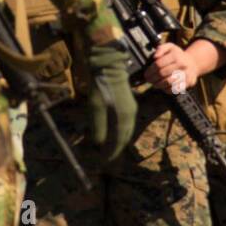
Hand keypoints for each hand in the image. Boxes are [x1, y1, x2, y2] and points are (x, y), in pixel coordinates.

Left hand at [87, 43, 136, 160]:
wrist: (108, 62)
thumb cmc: (100, 83)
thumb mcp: (95, 106)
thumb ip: (98, 127)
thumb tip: (98, 144)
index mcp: (123, 118)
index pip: (117, 142)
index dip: (110, 154)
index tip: (102, 163)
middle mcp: (130, 115)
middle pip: (123, 139)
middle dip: (114, 150)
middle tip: (105, 160)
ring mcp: (130, 109)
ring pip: (125, 132)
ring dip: (116, 142)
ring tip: (108, 150)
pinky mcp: (127, 103)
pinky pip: (124, 124)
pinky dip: (118, 133)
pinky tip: (111, 134)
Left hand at [143, 42, 200, 93]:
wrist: (193, 63)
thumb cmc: (178, 55)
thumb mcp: (170, 47)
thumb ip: (161, 49)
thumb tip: (155, 56)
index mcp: (176, 55)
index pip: (159, 64)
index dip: (150, 70)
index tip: (146, 73)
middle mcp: (182, 65)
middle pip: (162, 74)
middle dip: (152, 78)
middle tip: (148, 80)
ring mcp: (185, 74)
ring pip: (168, 82)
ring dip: (158, 84)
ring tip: (154, 84)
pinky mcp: (187, 83)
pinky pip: (174, 89)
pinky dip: (166, 89)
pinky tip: (162, 87)